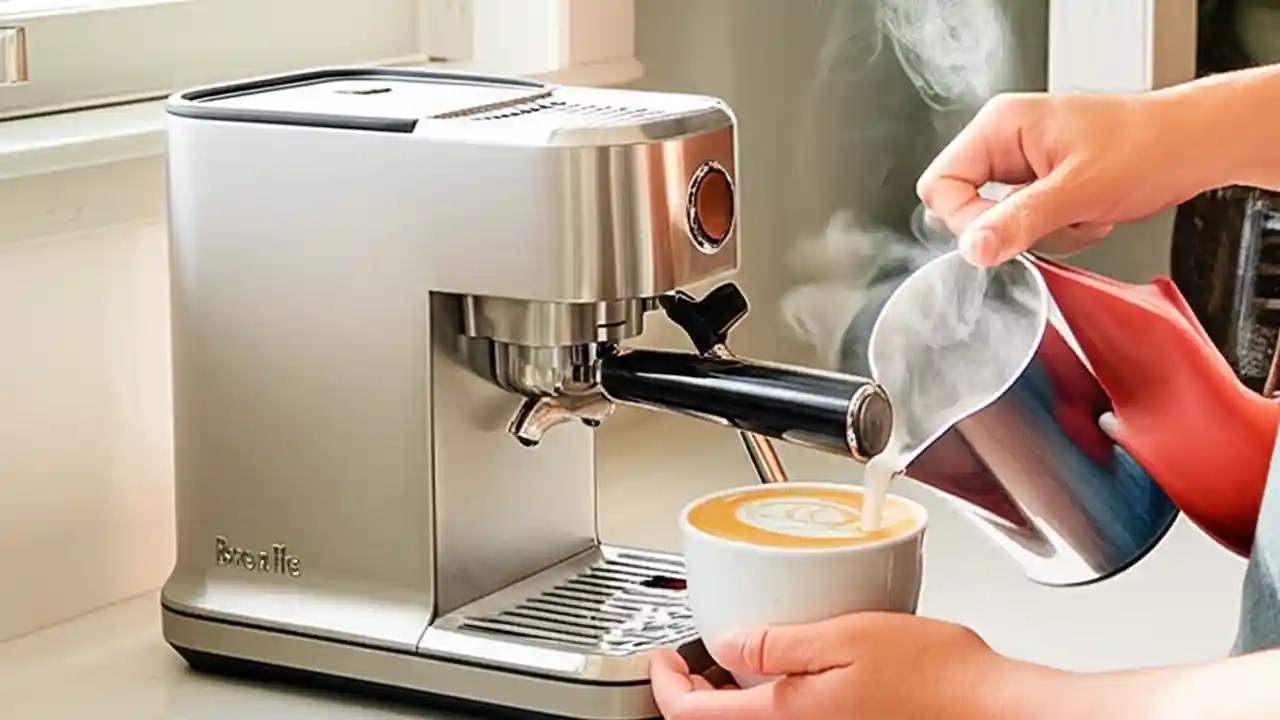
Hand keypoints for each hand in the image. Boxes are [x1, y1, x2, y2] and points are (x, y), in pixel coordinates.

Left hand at [650, 612, 1030, 719]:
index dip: (666, 684)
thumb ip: (777, 644)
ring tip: (732, 655)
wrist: (989, 709)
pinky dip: (766, 700)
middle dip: (695, 691)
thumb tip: (725, 642)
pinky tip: (783, 670)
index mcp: (787, 716)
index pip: (694, 715)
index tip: (661, 657)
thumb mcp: (844, 637)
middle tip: (691, 655)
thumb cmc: (936, 677)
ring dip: (730, 696)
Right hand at [916, 89, 1221, 266]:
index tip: (1002, 235)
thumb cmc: (1149, 147)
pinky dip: (1057, 232)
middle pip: (965, 205)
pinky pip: (1025, 224)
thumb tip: (972, 248)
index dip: (965, 219)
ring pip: (998, 221)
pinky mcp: (1041, 184)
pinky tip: (1086, 216)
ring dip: (1041, 232)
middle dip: (1011, 227)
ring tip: (1081, 213)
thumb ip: (1020, 220)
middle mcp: (1005, 141)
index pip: (941, 183)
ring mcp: (1022, 163)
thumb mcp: (1079, 190)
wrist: (1195, 146)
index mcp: (1001, 125)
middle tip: (1053, 219)